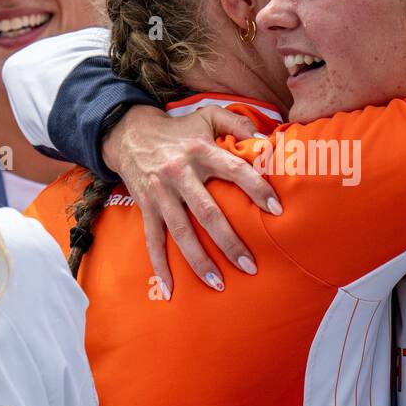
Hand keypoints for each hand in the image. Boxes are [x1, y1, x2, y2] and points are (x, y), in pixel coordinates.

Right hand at [103, 105, 280, 295]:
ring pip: (181, 232)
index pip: (235, 170)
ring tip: (219, 284)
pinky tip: (171, 290)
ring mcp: (161, 193)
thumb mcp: (208, 115)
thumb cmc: (179, 129)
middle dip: (230, 241)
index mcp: (201, 151)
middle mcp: (180, 173)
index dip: (256, 188)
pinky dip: (160, 266)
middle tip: (251, 265)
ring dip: (200, 261)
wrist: (128, 133)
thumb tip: (269, 140)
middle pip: (208, 212)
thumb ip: (239, 122)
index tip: (277, 209)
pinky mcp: (145, 207)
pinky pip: (153, 240)